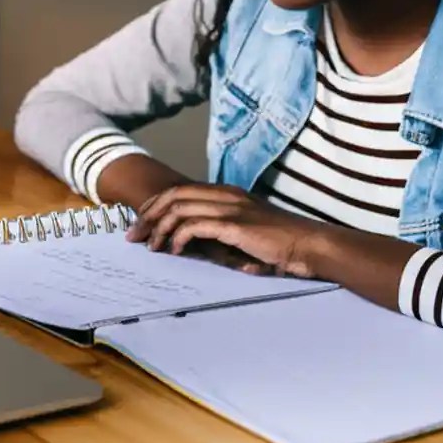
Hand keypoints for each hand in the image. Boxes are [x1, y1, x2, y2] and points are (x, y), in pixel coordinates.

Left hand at [125, 183, 326, 276]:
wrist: (307, 245)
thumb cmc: (279, 244)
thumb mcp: (244, 233)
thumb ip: (219, 233)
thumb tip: (189, 244)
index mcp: (227, 193)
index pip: (180, 191)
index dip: (155, 206)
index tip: (141, 225)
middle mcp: (225, 195)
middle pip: (172, 195)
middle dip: (148, 216)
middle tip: (134, 236)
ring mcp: (230, 207)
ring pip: (178, 208)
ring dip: (159, 229)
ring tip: (151, 247)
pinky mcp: (234, 225)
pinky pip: (193, 226)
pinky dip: (179, 238)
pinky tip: (176, 252)